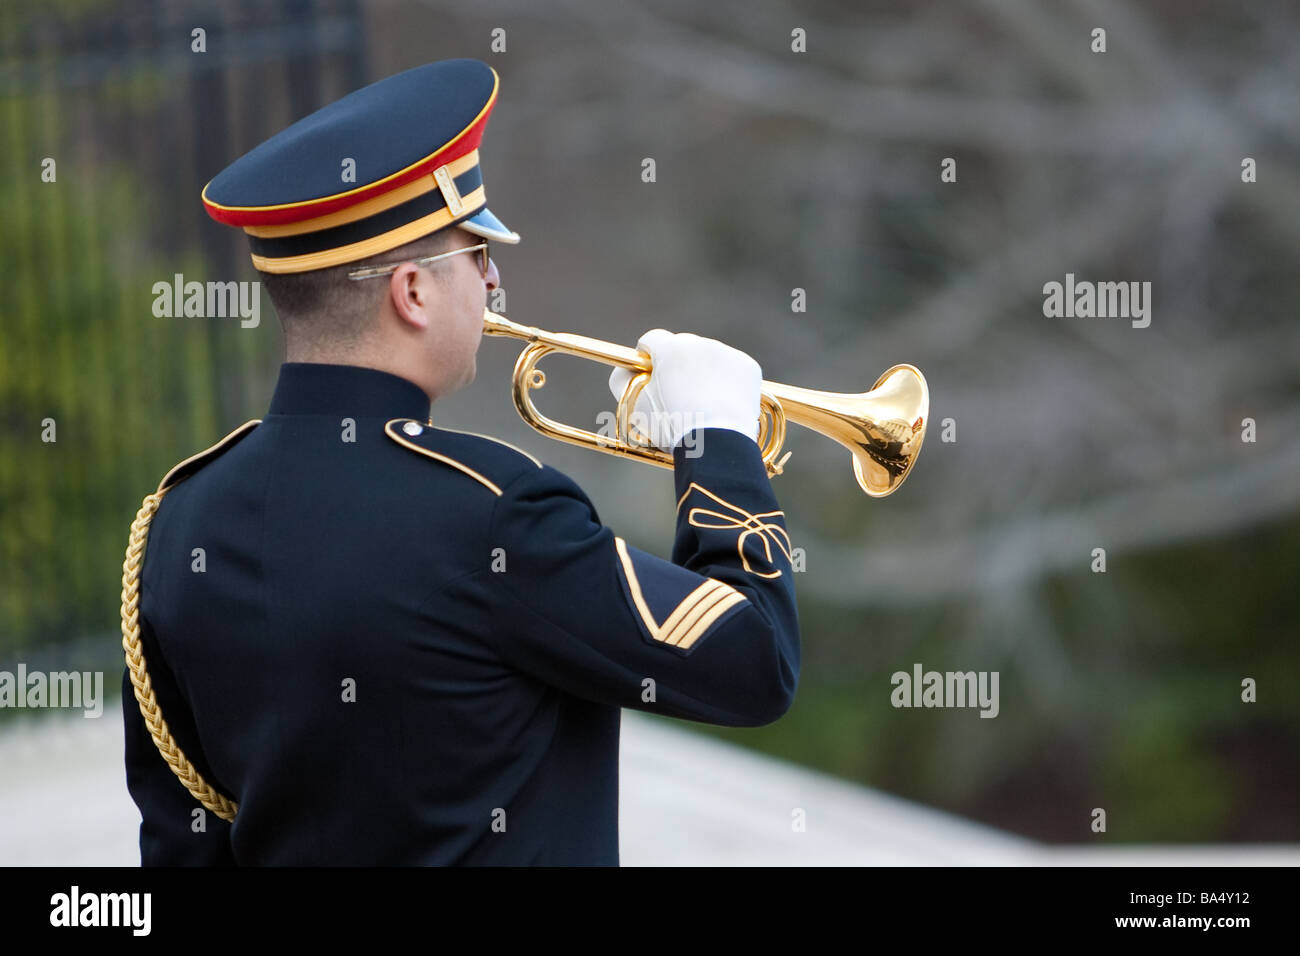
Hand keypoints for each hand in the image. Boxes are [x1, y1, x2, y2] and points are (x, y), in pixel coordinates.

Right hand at [607, 328, 761, 450]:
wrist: (718, 446)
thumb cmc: (672, 427)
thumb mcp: (634, 407)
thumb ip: (620, 380)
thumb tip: (625, 369)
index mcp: (669, 349)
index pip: (652, 339)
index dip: (648, 357)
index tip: (650, 372)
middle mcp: (700, 344)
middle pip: (682, 347)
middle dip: (678, 364)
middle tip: (679, 393)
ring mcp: (727, 354)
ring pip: (709, 357)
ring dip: (703, 371)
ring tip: (702, 402)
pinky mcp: (748, 367)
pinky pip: (732, 368)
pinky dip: (727, 381)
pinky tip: (722, 402)